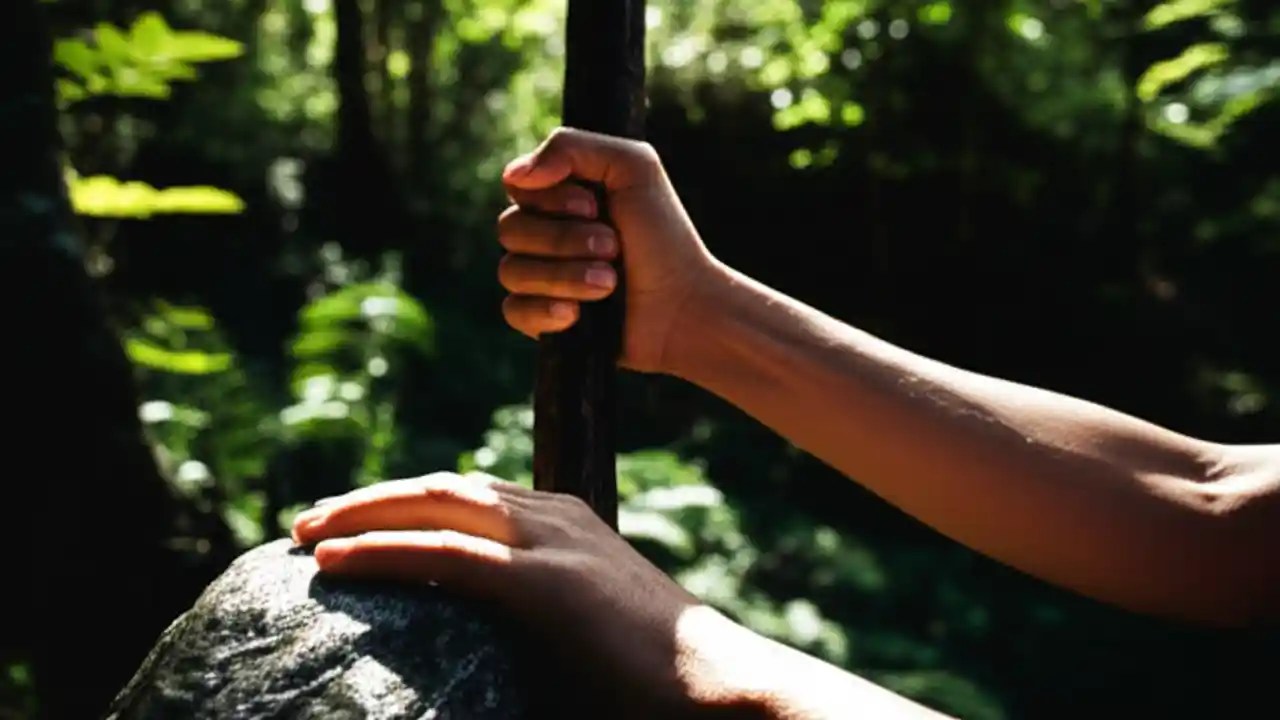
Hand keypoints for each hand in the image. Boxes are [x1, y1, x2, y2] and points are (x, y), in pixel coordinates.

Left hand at [290, 472, 772, 716]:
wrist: (721, 686)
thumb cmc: (655, 678)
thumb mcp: (584, 628)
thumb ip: (533, 615)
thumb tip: (476, 638)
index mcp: (566, 523)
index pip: (468, 494)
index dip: (403, 501)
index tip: (351, 522)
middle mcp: (557, 517)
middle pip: (444, 487)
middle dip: (369, 499)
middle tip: (309, 521)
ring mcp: (554, 543)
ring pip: (438, 506)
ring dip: (363, 513)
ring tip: (306, 532)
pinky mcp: (548, 582)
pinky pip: (446, 555)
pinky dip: (384, 551)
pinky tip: (335, 562)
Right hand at [497, 127, 720, 372]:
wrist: (686, 305)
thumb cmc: (665, 237)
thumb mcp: (634, 168)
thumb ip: (572, 147)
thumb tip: (512, 175)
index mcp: (562, 198)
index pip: (518, 187)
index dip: (550, 199)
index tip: (594, 207)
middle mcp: (547, 236)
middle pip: (509, 229)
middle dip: (564, 240)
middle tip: (613, 248)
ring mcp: (543, 280)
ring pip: (511, 271)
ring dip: (564, 276)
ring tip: (609, 284)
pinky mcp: (545, 322)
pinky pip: (513, 311)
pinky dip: (544, 310)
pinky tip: (577, 315)